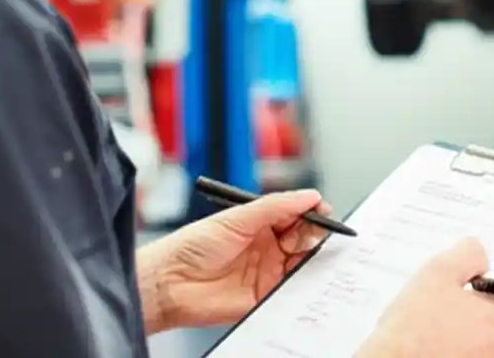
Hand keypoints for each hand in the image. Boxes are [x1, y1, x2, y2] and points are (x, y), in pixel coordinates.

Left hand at [135, 189, 329, 332]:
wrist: (170, 282)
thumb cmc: (192, 246)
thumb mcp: (237, 218)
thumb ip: (275, 207)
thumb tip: (308, 196)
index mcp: (260, 223)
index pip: (295, 215)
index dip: (311, 212)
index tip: (323, 211)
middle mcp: (267, 247)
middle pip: (304, 238)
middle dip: (316, 233)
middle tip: (318, 231)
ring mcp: (267, 272)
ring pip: (303, 263)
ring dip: (313, 258)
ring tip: (311, 252)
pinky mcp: (266, 297)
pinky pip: (293, 290)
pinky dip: (304, 284)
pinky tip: (305, 275)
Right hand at [357, 238, 493, 357]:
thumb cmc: (413, 332)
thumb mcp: (438, 271)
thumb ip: (468, 254)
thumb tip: (479, 257)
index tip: (485, 286)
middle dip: (484, 312)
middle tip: (452, 305)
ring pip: (490, 345)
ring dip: (471, 335)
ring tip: (436, 329)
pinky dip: (459, 351)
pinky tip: (434, 346)